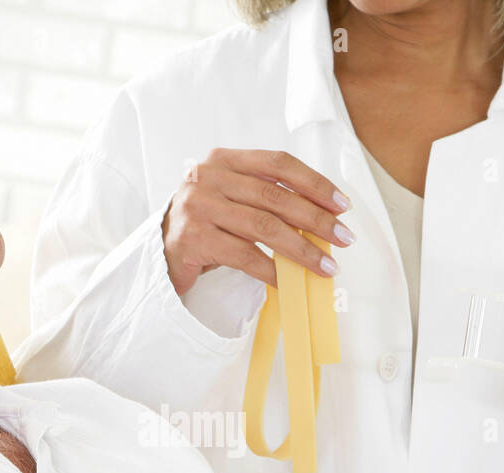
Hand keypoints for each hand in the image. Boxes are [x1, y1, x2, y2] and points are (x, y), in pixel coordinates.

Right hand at [161, 148, 354, 294]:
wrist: (160, 252)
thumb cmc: (204, 225)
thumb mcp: (231, 198)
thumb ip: (265, 197)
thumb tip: (321, 216)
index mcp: (223, 159)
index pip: (278, 164)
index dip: (315, 183)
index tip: (342, 205)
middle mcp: (208, 177)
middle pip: (275, 197)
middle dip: (316, 219)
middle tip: (343, 237)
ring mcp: (198, 207)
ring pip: (264, 228)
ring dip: (302, 249)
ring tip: (326, 265)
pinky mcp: (193, 239)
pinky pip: (245, 256)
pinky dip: (272, 271)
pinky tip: (289, 281)